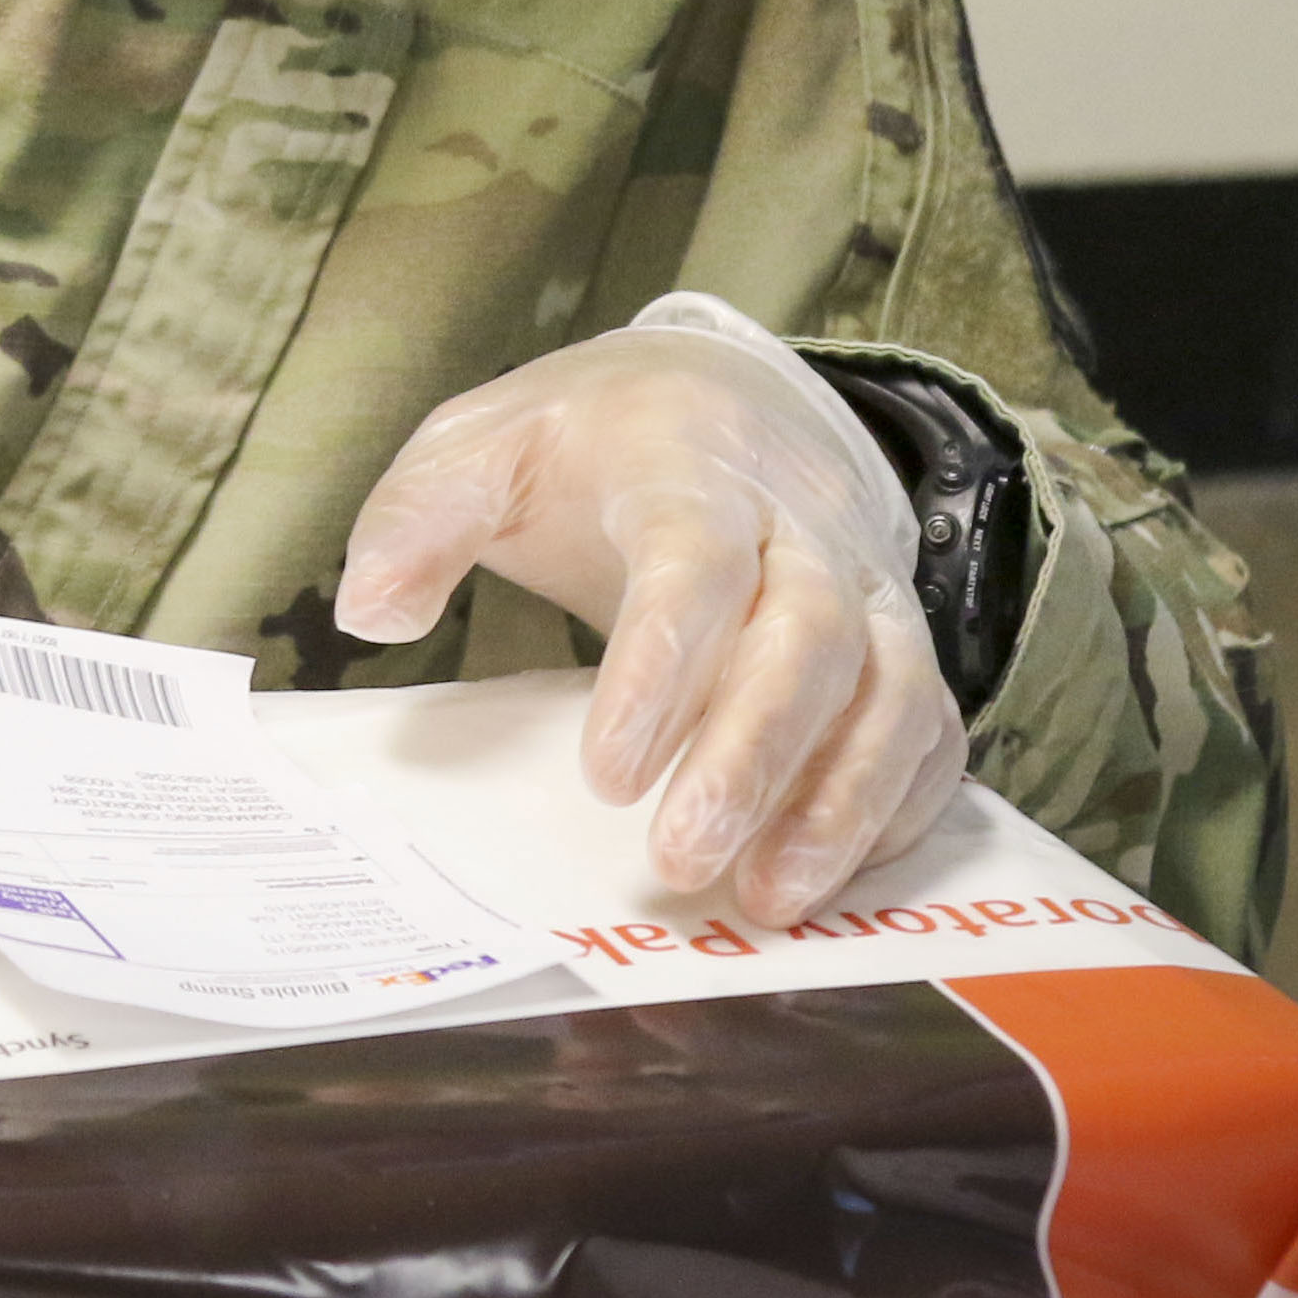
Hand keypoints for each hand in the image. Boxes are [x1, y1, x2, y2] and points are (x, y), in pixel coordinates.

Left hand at [335, 292, 964, 927]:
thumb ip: (418, 518)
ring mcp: (862, 585)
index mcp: (687, 465)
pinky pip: (926, 726)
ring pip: (890, 688)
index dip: (663, 670)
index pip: (696, 562)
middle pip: (809, 637)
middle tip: (682, 861)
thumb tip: (372, 607)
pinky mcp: (894, 642)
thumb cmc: (583, 442)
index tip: (606, 775)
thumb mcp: (480, 445)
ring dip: (840, 801)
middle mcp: (797, 525)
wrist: (719, 398)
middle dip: (754, 756)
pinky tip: (834, 876)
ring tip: (770, 899)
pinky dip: (897, 804)